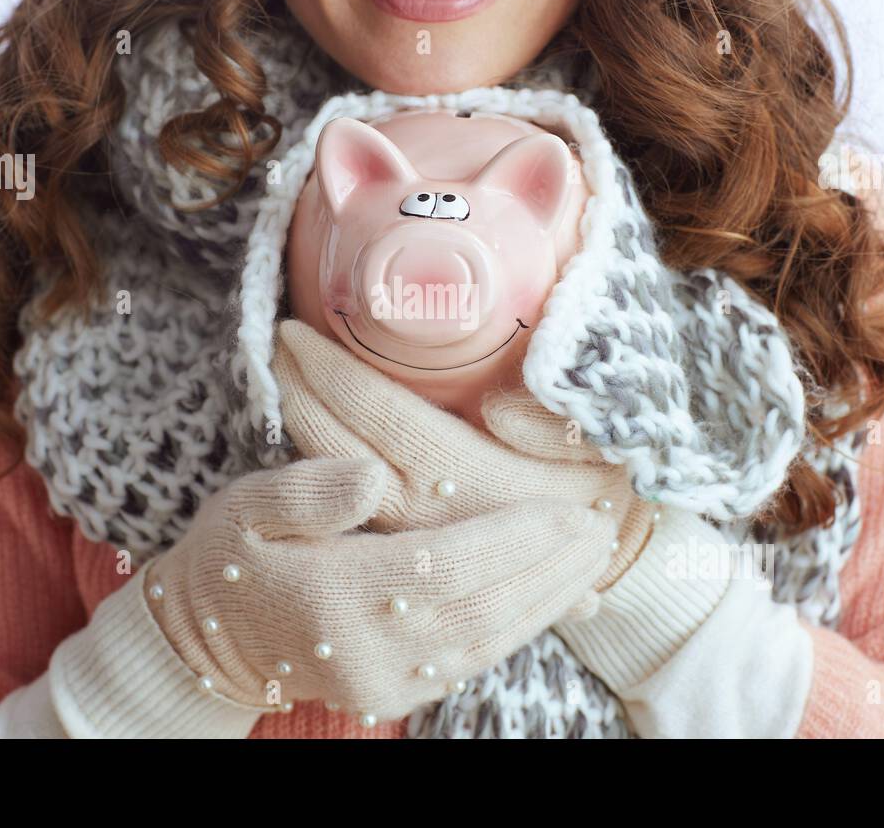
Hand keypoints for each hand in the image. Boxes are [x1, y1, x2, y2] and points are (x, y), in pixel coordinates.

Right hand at [144, 456, 618, 721]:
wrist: (203, 640)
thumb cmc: (230, 555)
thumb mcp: (245, 505)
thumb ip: (307, 490)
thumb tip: (369, 475)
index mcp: (331, 595)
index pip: (445, 567)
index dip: (513, 540)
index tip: (564, 511)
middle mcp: (365, 649)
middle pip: (482, 608)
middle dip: (549, 569)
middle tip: (601, 529)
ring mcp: (382, 681)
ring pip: (487, 641)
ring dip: (547, 601)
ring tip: (593, 559)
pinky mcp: (392, 694)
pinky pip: (472, 662)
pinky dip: (520, 628)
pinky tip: (552, 598)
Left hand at [273, 319, 630, 530]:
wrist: (608, 553)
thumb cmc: (607, 478)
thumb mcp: (603, 439)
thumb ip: (558, 422)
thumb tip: (498, 411)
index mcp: (481, 482)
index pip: (388, 419)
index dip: (336, 374)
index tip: (297, 331)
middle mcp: (438, 517)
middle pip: (346, 450)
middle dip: (301, 394)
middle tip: (275, 344)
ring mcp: (419, 539)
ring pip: (339, 484)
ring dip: (303, 427)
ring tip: (281, 376)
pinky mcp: (412, 549)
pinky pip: (351, 505)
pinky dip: (321, 464)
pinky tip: (309, 426)